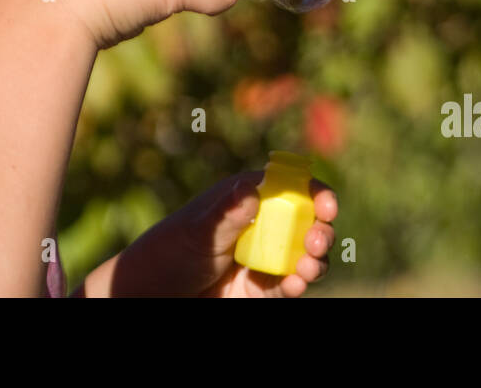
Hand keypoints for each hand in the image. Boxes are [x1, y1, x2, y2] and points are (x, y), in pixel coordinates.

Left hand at [117, 170, 337, 296]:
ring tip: (308, 268)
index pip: (291, 186)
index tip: (326, 205)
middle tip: (317, 240)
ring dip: (317, 258)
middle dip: (321, 229)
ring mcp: (267, 256)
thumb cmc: (170, 251)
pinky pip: (293, 282)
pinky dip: (301, 283)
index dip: (315, 191)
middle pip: (308, 220)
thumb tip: (252, 189)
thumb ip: (226, 213)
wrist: (154, 293)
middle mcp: (263, 224)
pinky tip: (296, 284)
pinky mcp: (266, 287)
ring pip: (307, 253)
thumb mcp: (197, 230)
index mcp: (248, 197)